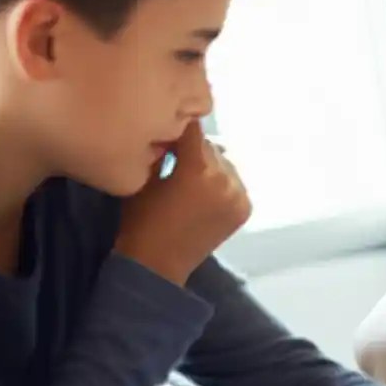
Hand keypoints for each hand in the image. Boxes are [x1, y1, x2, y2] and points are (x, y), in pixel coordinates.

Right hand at [115, 121, 251, 284]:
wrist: (157, 266)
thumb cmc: (140, 220)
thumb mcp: (144, 178)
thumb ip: (161, 151)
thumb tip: (171, 129)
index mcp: (198, 169)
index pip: (193, 130)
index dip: (180, 124)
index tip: (170, 120)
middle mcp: (225, 179)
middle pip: (210, 147)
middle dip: (194, 148)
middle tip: (176, 153)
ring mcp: (239, 195)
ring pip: (224, 164)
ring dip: (210, 165)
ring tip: (190, 176)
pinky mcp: (244, 209)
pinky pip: (234, 183)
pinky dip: (221, 182)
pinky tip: (204, 191)